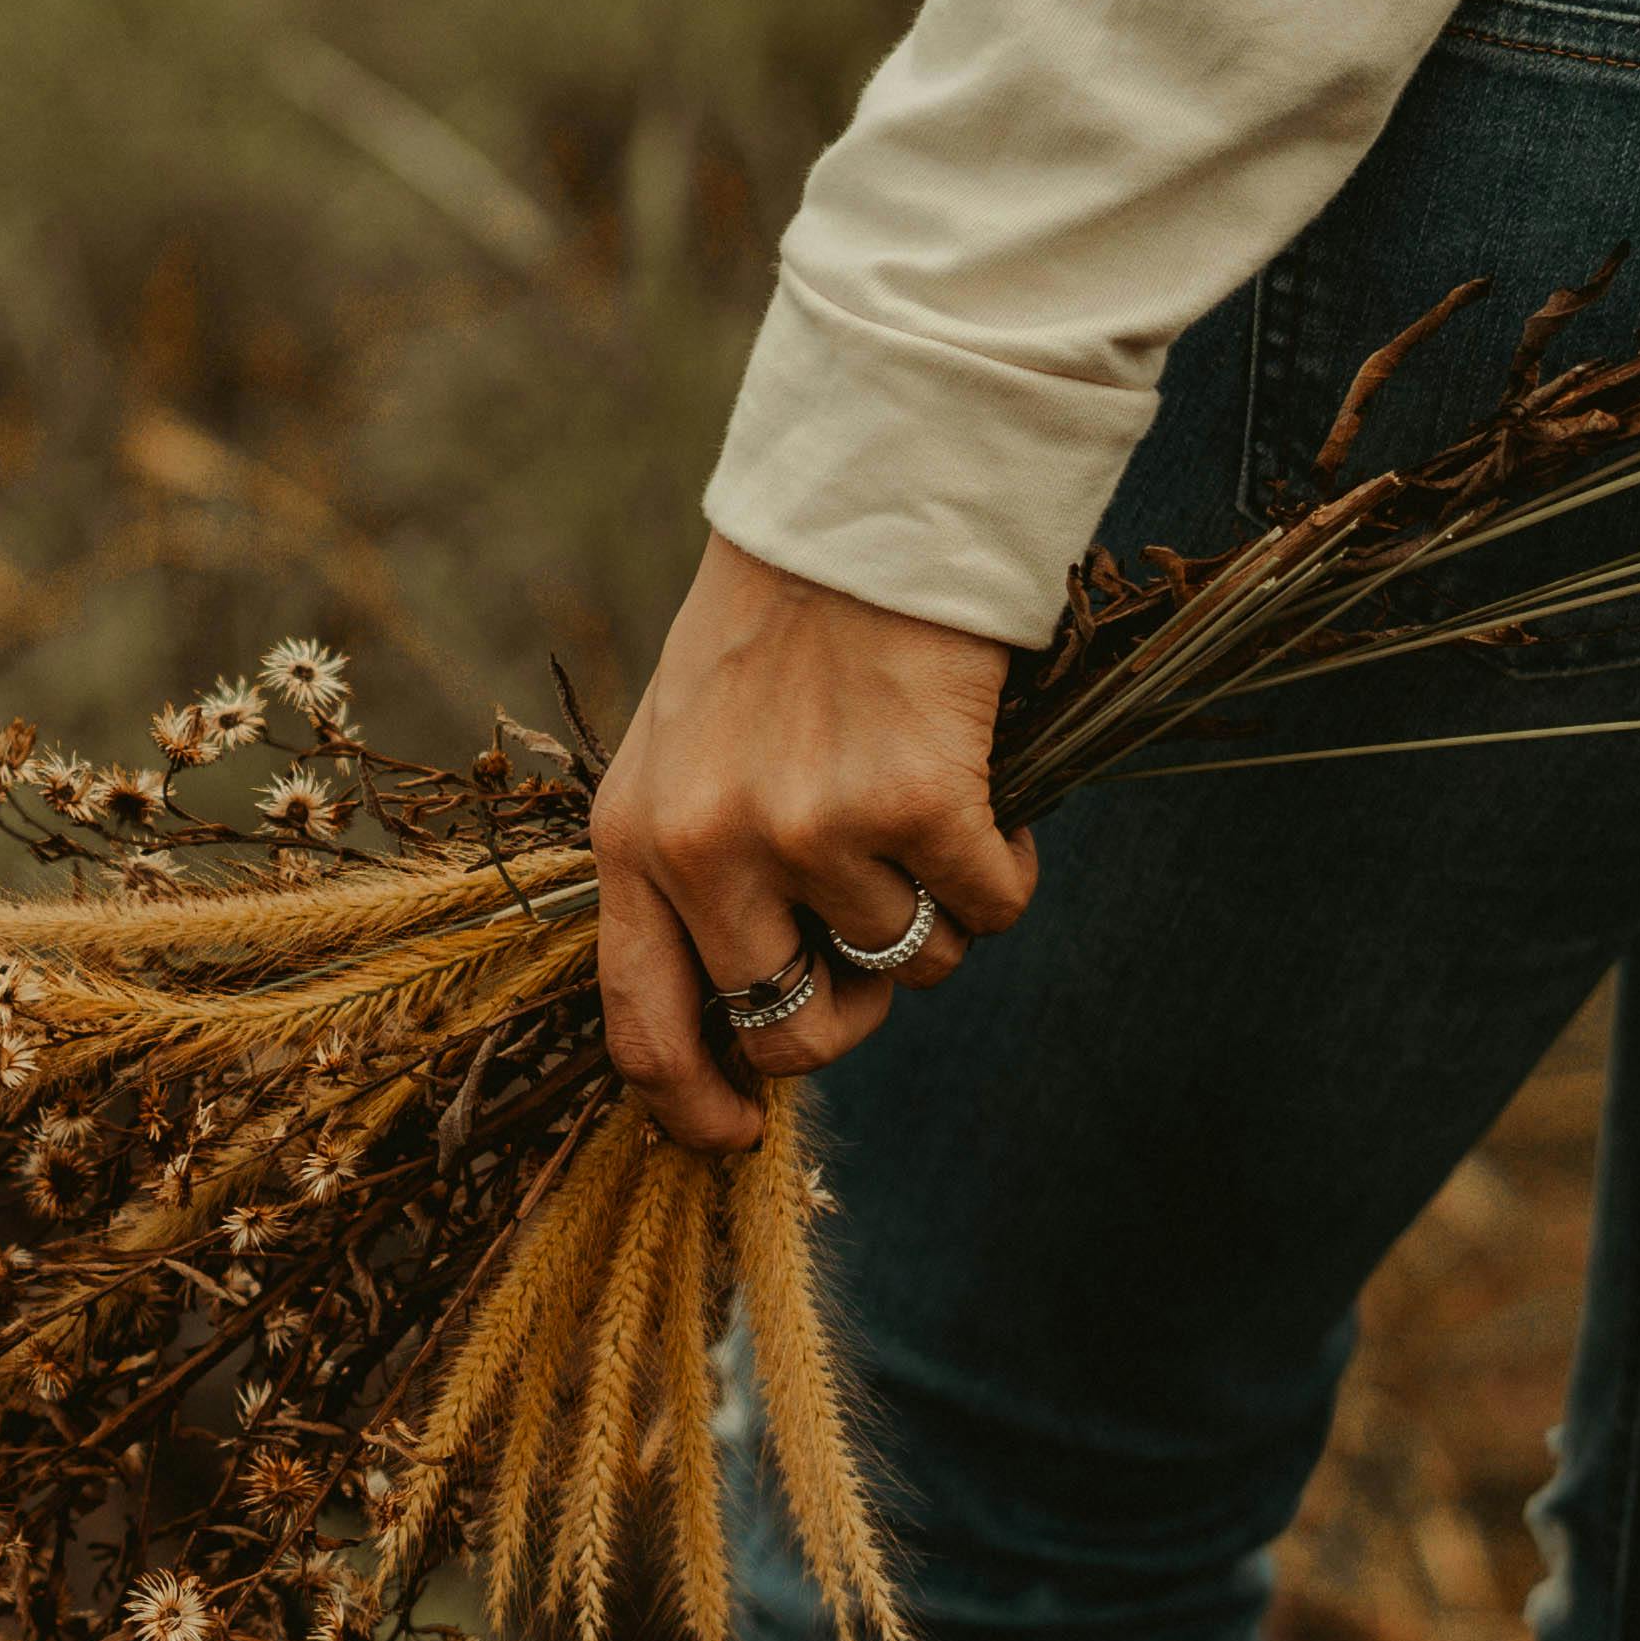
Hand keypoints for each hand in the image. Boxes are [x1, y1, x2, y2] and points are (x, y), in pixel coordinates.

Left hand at [590, 532, 1039, 1152]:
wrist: (863, 503)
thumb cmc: (773, 630)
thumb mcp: (680, 749)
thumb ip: (691, 873)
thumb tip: (751, 1014)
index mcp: (632, 841)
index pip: (642, 1025)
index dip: (691, 1105)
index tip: (734, 1137)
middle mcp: (706, 849)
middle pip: (790, 1030)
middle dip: (850, 1015)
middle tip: (878, 949)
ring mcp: (810, 831)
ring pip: (908, 967)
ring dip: (938, 912)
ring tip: (927, 813)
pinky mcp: (916, 804)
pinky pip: (989, 908)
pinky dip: (1007, 866)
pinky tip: (988, 796)